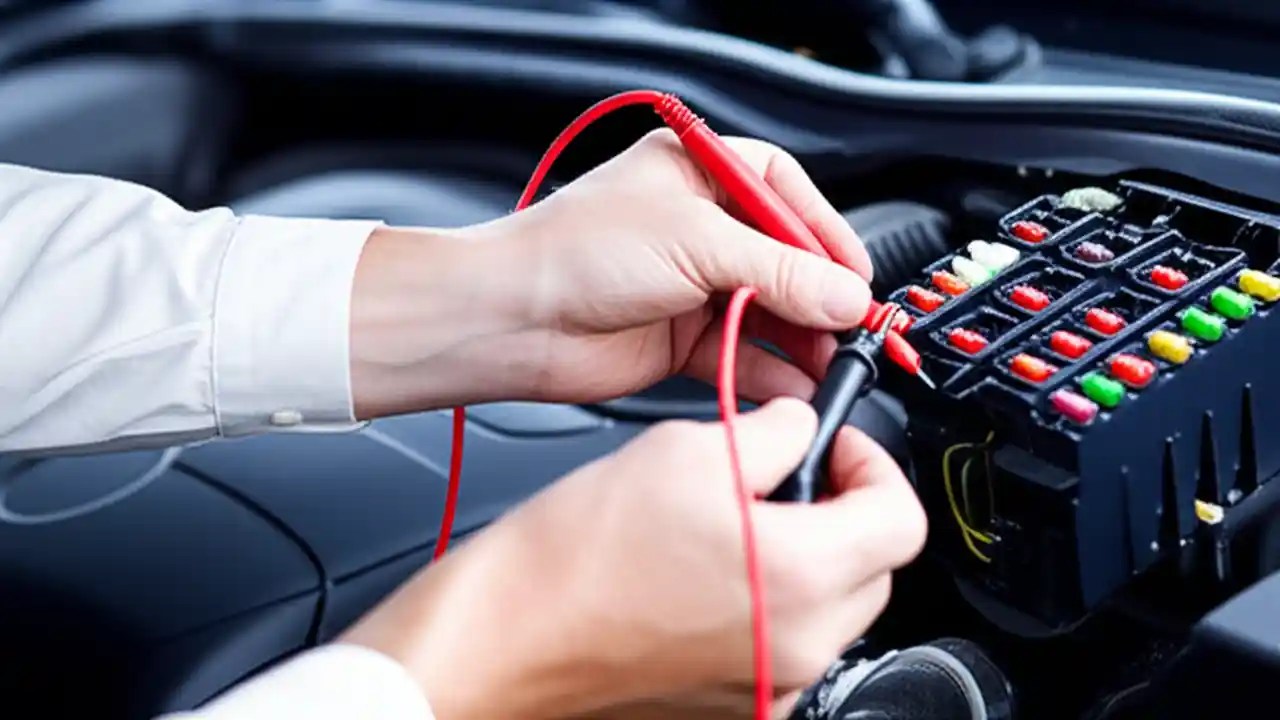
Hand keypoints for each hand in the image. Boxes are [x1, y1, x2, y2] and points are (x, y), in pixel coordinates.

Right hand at [341, 398, 926, 718]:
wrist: (500, 638)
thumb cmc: (572, 559)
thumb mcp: (685, 449)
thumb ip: (773, 431)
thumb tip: (802, 426)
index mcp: (801, 577)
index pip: (902, 516)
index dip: (873, 464)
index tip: (835, 445)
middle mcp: (798, 648)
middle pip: (873, 567)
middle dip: (841, 511)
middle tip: (787, 477)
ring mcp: (767, 689)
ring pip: (828, 609)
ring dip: (804, 559)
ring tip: (732, 526)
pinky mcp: (733, 709)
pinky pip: (781, 649)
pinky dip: (766, 607)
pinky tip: (705, 576)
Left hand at [349, 130, 872, 416]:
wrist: (513, 317)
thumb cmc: (577, 252)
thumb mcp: (698, 243)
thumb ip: (782, 272)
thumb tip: (844, 295)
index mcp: (701, 173)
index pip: (787, 195)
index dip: (826, 234)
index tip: (857, 276)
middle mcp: (699, 227)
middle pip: (785, 260)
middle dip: (820, 297)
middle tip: (853, 329)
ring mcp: (691, 284)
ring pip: (768, 312)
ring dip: (801, 339)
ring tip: (833, 364)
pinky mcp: (680, 338)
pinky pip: (741, 353)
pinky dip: (770, 371)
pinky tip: (795, 385)